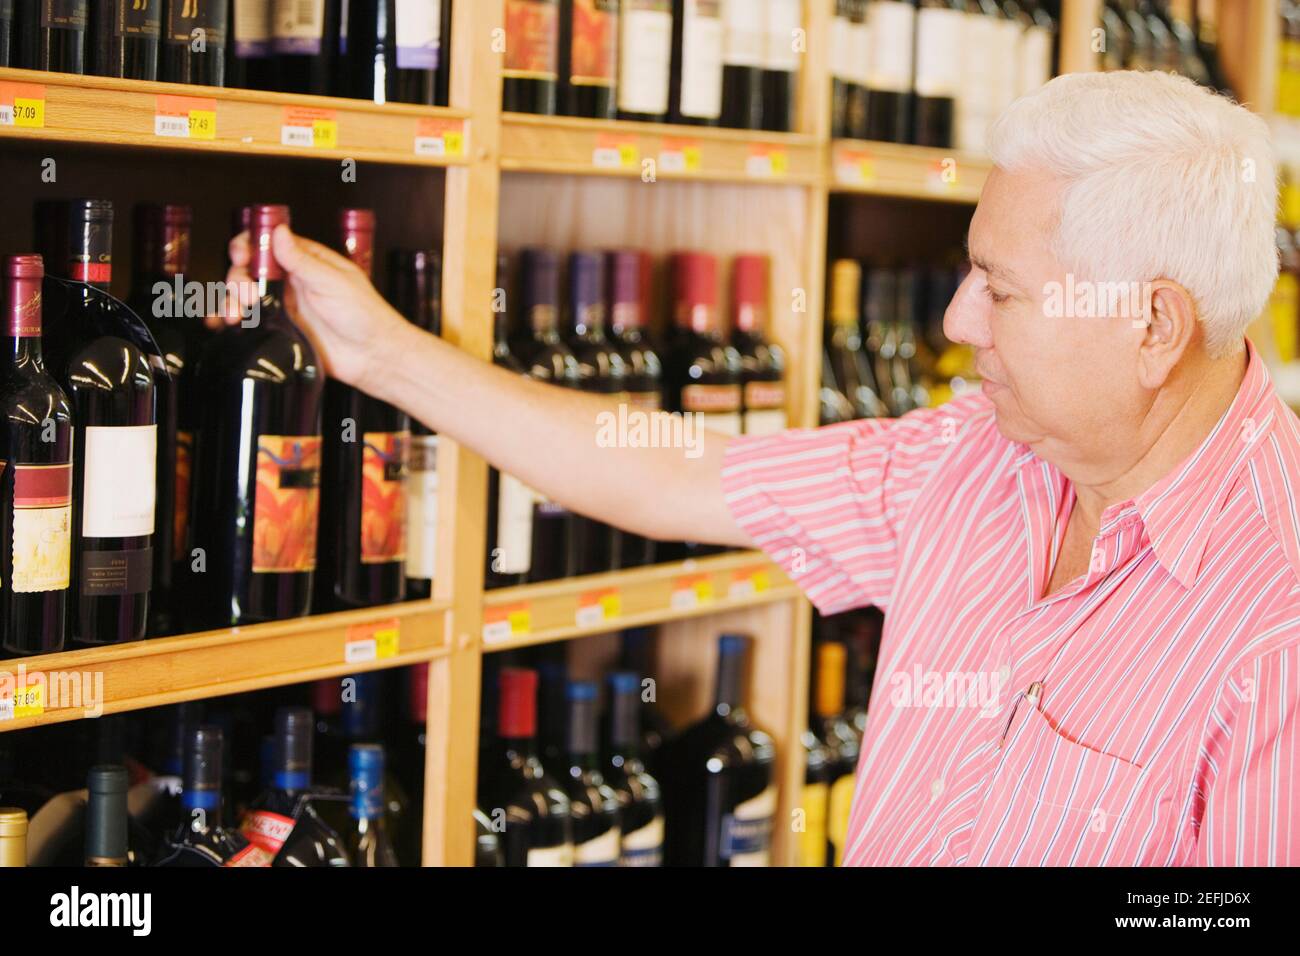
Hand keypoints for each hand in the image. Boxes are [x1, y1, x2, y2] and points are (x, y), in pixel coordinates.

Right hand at [221, 224, 411, 391]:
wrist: (373, 356)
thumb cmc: (365, 315)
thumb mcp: (333, 280)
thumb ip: (302, 259)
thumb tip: (279, 232)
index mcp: (307, 261)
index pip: (269, 244)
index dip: (249, 245)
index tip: (241, 255)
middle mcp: (293, 281)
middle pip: (249, 270)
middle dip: (238, 278)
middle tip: (247, 295)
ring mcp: (285, 306)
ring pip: (245, 295)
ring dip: (231, 300)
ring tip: (236, 314)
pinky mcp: (281, 331)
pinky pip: (250, 322)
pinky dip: (232, 320)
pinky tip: (222, 323)